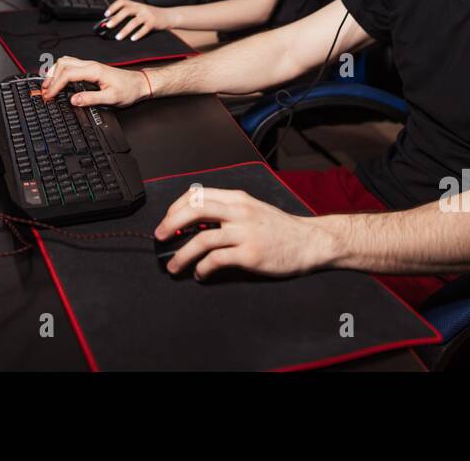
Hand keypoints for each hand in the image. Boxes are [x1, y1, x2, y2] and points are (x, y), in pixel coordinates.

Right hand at [40, 56, 149, 107]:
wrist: (139, 84)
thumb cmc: (128, 90)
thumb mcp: (111, 98)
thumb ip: (91, 99)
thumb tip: (73, 100)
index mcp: (94, 70)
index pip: (67, 74)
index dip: (55, 85)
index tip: (49, 95)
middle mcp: (90, 65)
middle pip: (62, 64)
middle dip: (51, 77)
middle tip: (45, 92)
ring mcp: (90, 65)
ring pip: (65, 62)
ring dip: (54, 72)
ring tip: (48, 86)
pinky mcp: (91, 68)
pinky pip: (71, 65)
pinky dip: (61, 71)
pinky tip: (59, 80)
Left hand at [99, 0, 171, 41]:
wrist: (168, 16)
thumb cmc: (150, 15)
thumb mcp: (139, 11)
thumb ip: (128, 15)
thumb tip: (111, 22)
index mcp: (136, 4)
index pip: (122, 2)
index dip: (113, 7)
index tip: (106, 14)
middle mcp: (141, 8)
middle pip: (126, 11)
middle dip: (116, 18)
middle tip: (108, 26)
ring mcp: (148, 15)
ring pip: (134, 21)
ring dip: (125, 30)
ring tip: (118, 37)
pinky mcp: (154, 22)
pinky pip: (145, 28)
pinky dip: (138, 34)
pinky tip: (133, 39)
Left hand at [155, 188, 333, 278]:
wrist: (309, 242)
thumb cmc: (279, 228)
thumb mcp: (251, 209)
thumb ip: (226, 211)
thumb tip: (194, 223)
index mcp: (237, 198)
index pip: (197, 195)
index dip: (176, 208)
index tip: (167, 222)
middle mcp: (239, 211)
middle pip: (194, 210)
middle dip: (170, 225)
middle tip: (160, 238)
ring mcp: (244, 233)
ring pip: (201, 239)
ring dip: (181, 255)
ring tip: (174, 266)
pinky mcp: (250, 254)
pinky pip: (215, 261)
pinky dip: (202, 269)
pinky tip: (200, 274)